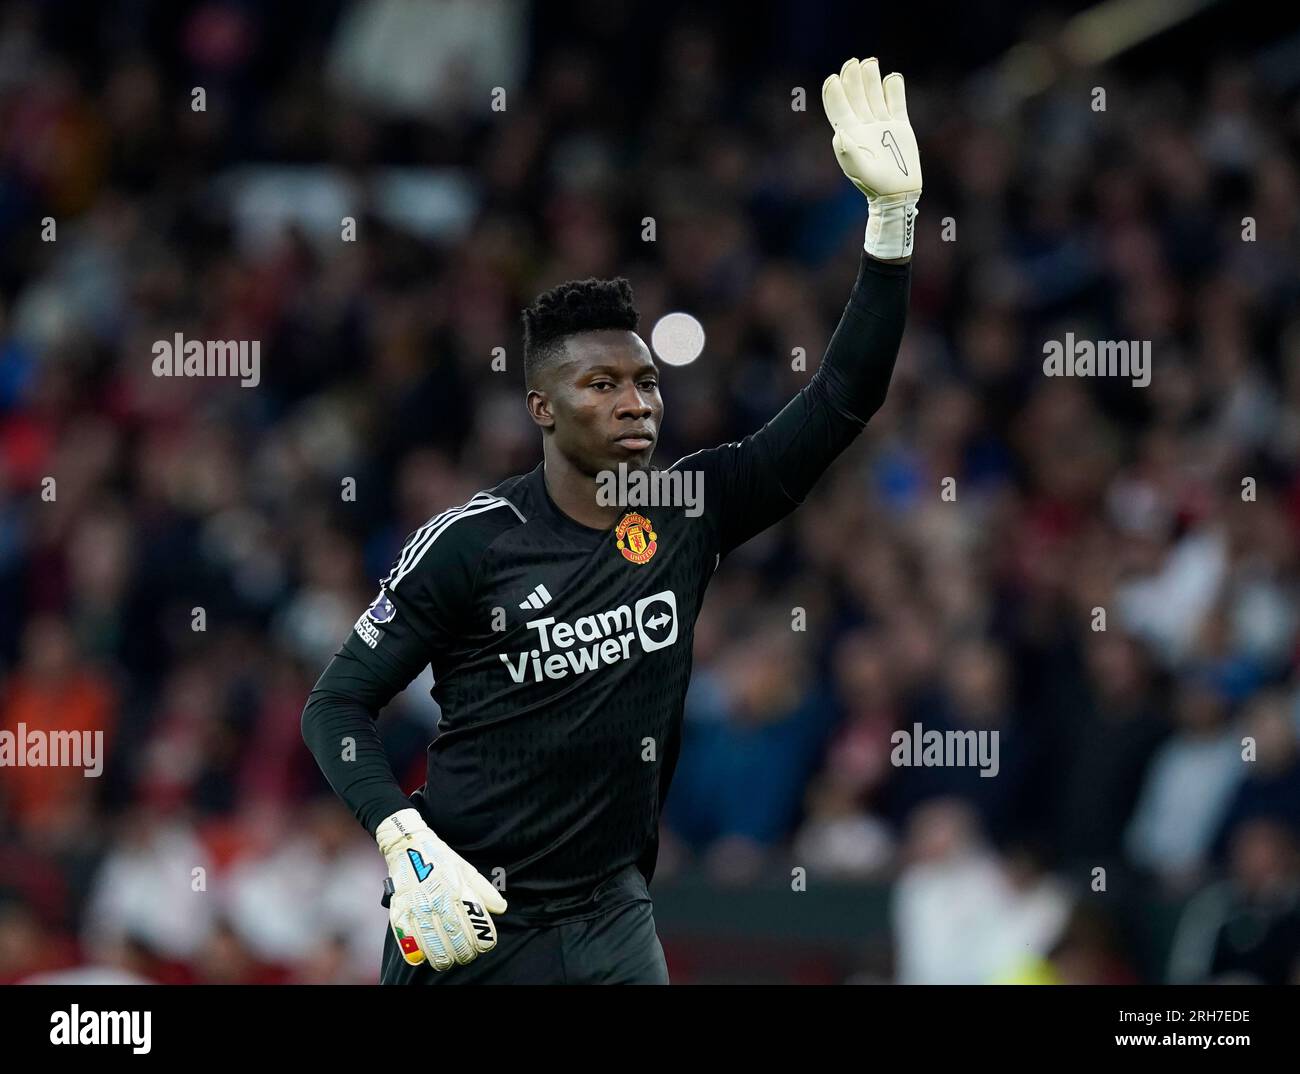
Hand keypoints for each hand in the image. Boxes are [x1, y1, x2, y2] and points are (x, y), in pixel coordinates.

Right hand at [376, 808, 506, 970]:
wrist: (407, 846)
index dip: (482, 939)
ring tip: (449, 961)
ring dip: (443, 957)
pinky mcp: (399, 911)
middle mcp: (437, 898)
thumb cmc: (440, 859)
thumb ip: (484, 890)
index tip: (485, 945)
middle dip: (464, 952)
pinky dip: (418, 952)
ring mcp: (416, 906)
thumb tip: (501, 908)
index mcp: (456, 887)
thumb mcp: (466, 869)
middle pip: (454, 935)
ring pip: (432, 942)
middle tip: (467, 956)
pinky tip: (426, 957)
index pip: (474, 921)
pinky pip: (408, 939)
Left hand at [822, 57, 921, 258]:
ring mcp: (882, 124)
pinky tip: (892, 77)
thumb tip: (840, 133)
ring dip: (871, 79)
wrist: (898, 193)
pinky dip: (895, 90)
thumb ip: (849, 153)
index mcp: (850, 135)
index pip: (839, 110)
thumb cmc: (875, 185)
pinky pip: (896, 103)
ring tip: (869, 62)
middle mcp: (865, 126)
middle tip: (852, 63)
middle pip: (856, 97)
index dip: (834, 94)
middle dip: (852, 80)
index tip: (833, 78)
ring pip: (874, 96)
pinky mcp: (900, 126)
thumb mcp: (859, 171)